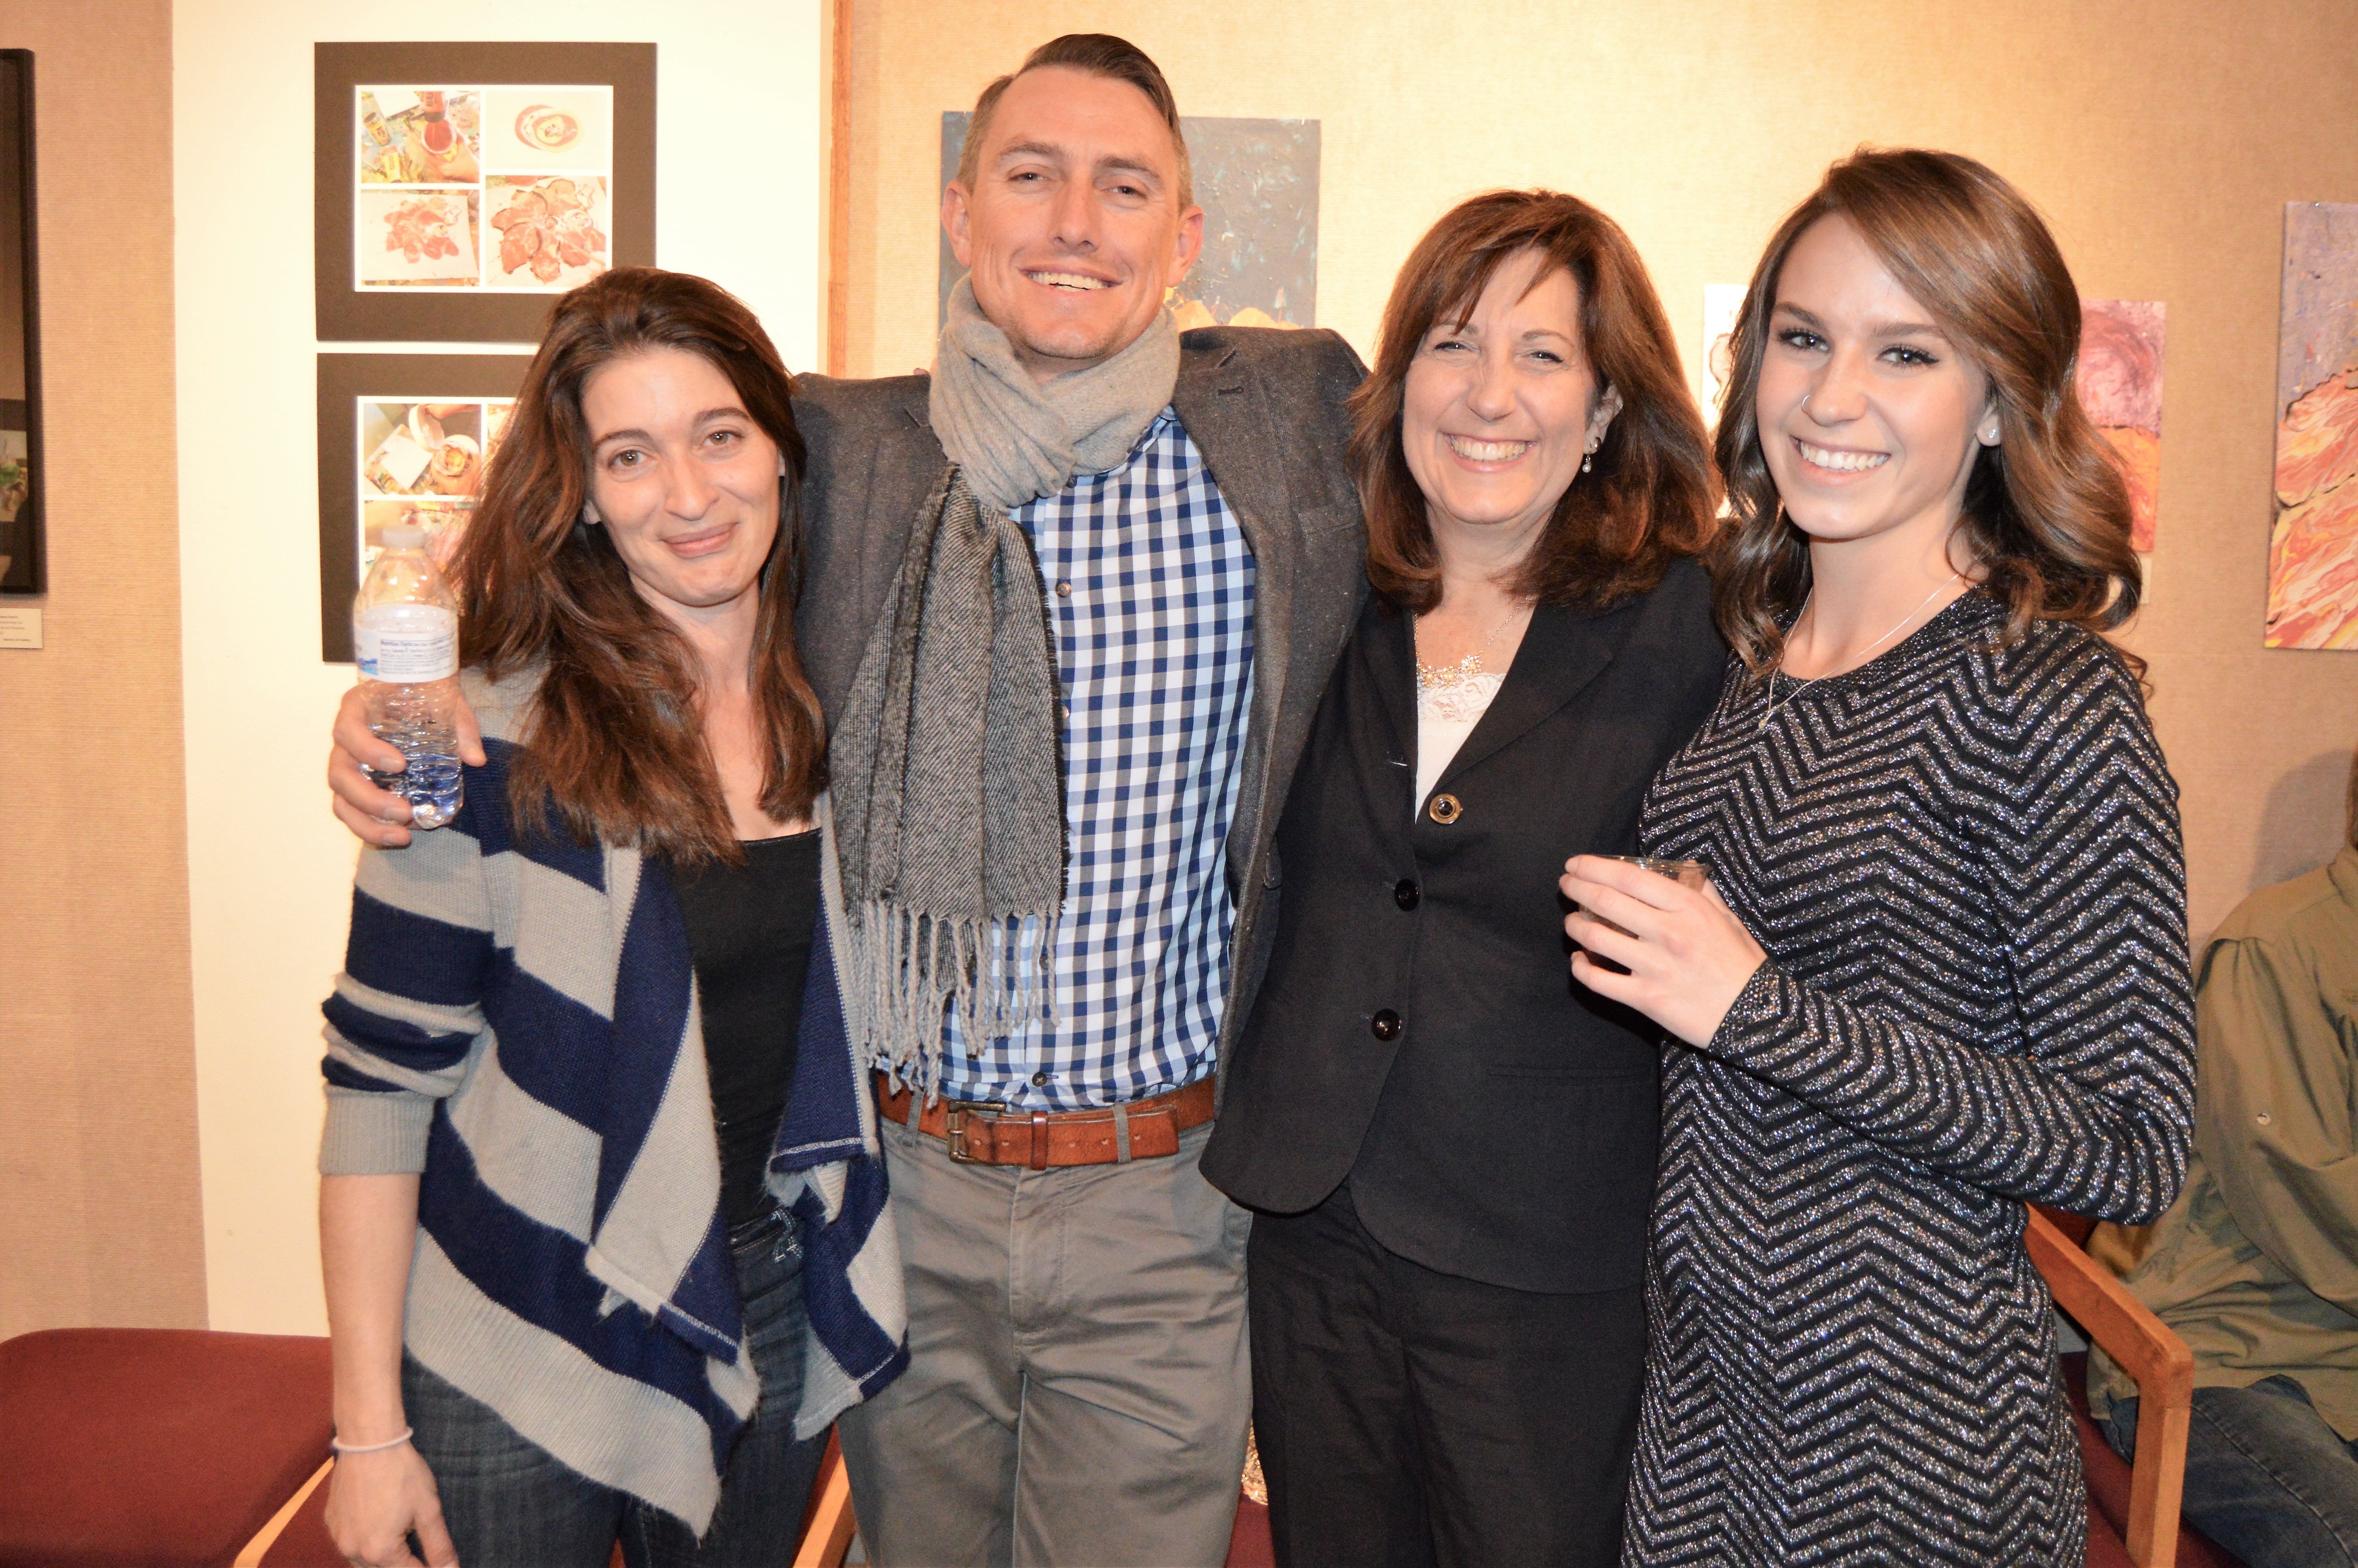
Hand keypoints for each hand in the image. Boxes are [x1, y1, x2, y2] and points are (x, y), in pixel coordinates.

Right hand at [323, 1441, 458, 1566]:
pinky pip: (348, 1542)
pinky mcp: (330, 1521)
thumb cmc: (402, 1474)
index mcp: (380, 1551)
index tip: (436, 1563)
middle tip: (417, 1551)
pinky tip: (376, 1525)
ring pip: (361, 1561)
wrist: (370, 1442)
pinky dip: (363, 1541)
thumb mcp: (428, 1510)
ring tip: (397, 1537)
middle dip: (402, 1563)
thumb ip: (439, 1547)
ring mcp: (338, 1536)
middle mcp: (353, 1550)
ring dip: (381, 1556)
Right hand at [331, 683, 484, 847]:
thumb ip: (461, 728)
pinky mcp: (357, 784)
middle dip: (369, 800)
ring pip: (341, 799)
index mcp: (356, 710)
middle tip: (404, 813)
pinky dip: (371, 827)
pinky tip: (399, 836)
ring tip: (401, 836)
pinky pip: (351, 810)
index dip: (368, 751)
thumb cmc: (424, 693)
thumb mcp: (446, 703)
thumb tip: (476, 759)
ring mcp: (346, 764)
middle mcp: (344, 739)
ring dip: (367, 823)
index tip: (400, 764)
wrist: (412, 685)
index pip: (348, 731)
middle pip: (339, 775)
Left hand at [1560, 854, 1767, 1047]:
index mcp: (1687, 907)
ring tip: (1572, 922)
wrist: (1756, 1016)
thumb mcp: (1727, 919)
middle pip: (1605, 901)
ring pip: (1595, 938)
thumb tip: (1683, 866)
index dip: (1593, 866)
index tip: (1576, 864)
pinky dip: (1581, 968)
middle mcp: (1668, 932)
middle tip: (1566, 885)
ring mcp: (1654, 966)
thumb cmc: (1742, 964)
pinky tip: (1579, 961)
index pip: (1627, 877)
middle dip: (1576, 888)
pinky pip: (1598, 981)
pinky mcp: (1646, 999)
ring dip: (1574, 926)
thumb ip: (1702, 890)